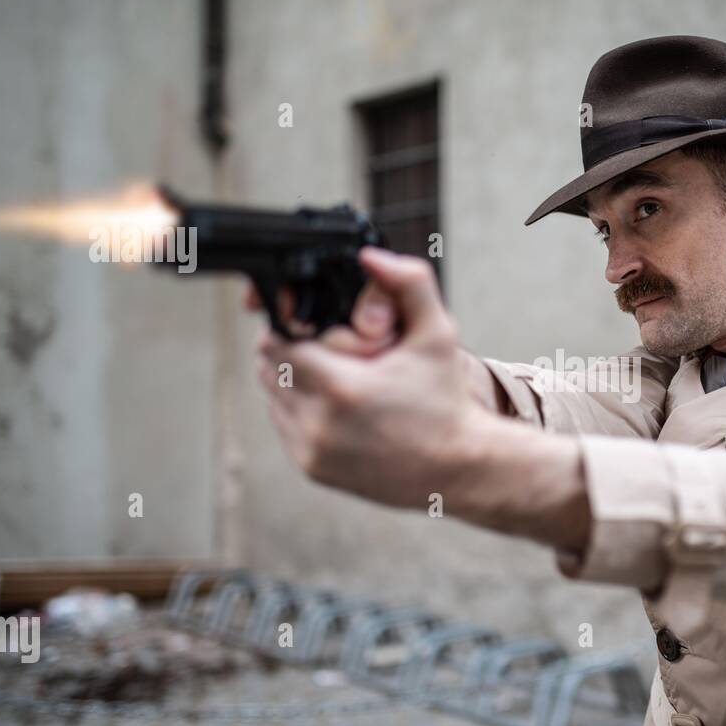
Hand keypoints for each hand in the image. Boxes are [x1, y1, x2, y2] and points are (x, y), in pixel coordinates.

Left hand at [254, 248, 483, 508]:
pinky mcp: (313, 469)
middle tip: (325, 347)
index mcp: (341, 387)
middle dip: (290, 350)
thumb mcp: (437, 334)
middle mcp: (319, 423)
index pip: (275, 342)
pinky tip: (335, 404)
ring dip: (292, 380)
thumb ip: (409, 284)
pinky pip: (285, 426)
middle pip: (267, 368)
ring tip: (333, 374)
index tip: (312, 324)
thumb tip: (372, 256)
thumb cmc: (447, 401)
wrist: (458, 467)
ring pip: (272, 398)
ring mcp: (312, 450)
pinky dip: (300, 410)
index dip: (289, 326)